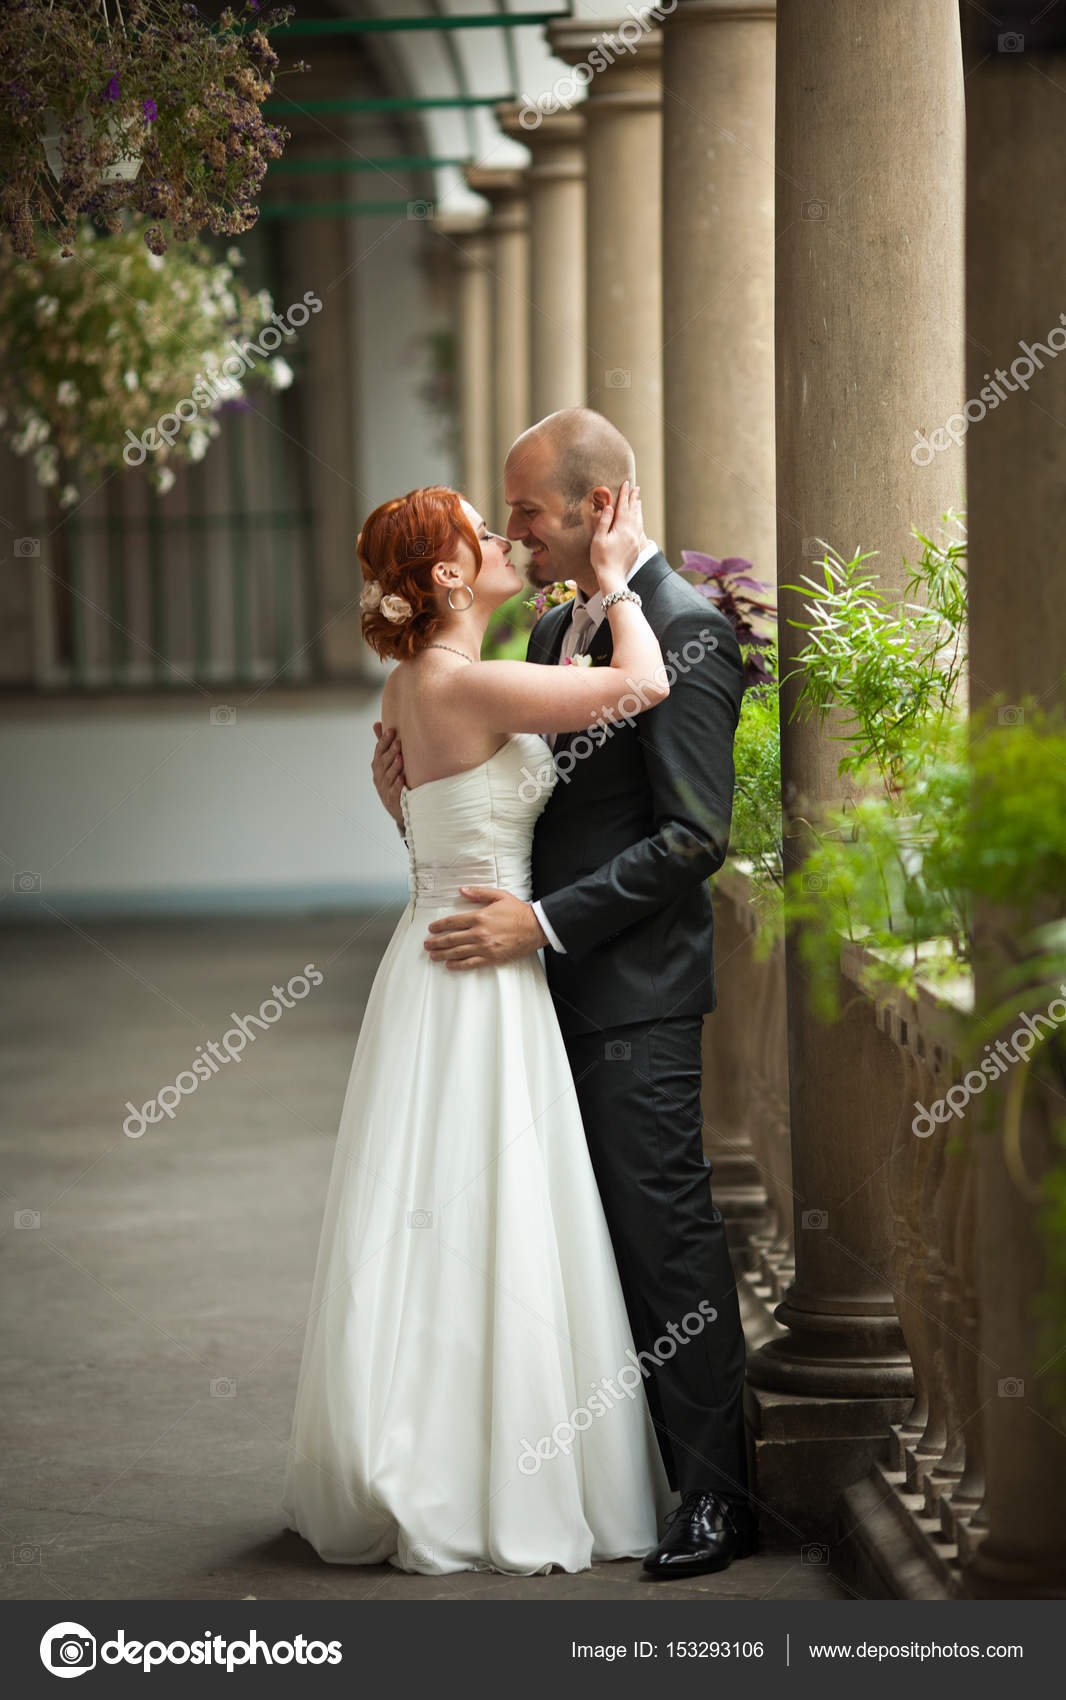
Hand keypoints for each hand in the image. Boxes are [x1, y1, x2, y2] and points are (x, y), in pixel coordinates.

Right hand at [372, 721, 405, 826]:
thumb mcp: (387, 762)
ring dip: (394, 767)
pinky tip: (402, 778)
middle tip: (398, 742)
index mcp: (377, 766)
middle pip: (383, 763)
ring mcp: (384, 789)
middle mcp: (378, 776)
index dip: (384, 741)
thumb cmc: (393, 780)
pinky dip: (397, 785)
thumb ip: (383, 744)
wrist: (398, 807)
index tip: (391, 730)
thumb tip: (377, 723)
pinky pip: (393, 792)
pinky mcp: (391, 800)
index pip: (379, 751)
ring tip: (401, 758)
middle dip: (390, 752)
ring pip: (387, 776)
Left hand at [423, 888, 546, 968]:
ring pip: (458, 952)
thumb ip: (479, 893)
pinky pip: (471, 963)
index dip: (439, 926)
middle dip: (436, 942)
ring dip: (443, 954)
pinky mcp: (491, 958)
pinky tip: (449, 965)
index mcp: (479, 917)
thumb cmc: (518, 912)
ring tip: (433, 955)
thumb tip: (461, 890)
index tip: (431, 929)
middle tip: (427, 944)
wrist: (536, 927)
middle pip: (451, 939)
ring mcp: (484, 947)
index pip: (453, 922)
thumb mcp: (499, 896)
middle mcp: (479, 933)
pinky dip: (458, 965)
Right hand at [590, 479, 642, 595]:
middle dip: (634, 499)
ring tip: (639, 500)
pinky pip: (640, 529)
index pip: (623, 507)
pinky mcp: (636, 547)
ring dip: (638, 509)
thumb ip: (604, 522)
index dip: (624, 495)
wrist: (613, 576)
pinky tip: (639, 519)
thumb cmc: (601, 559)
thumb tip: (609, 506)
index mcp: (621, 528)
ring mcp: (635, 540)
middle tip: (636, 488)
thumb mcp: (599, 539)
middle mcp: (631, 532)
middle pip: (633, 511)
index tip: (626, 484)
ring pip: (639, 520)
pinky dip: (640, 520)